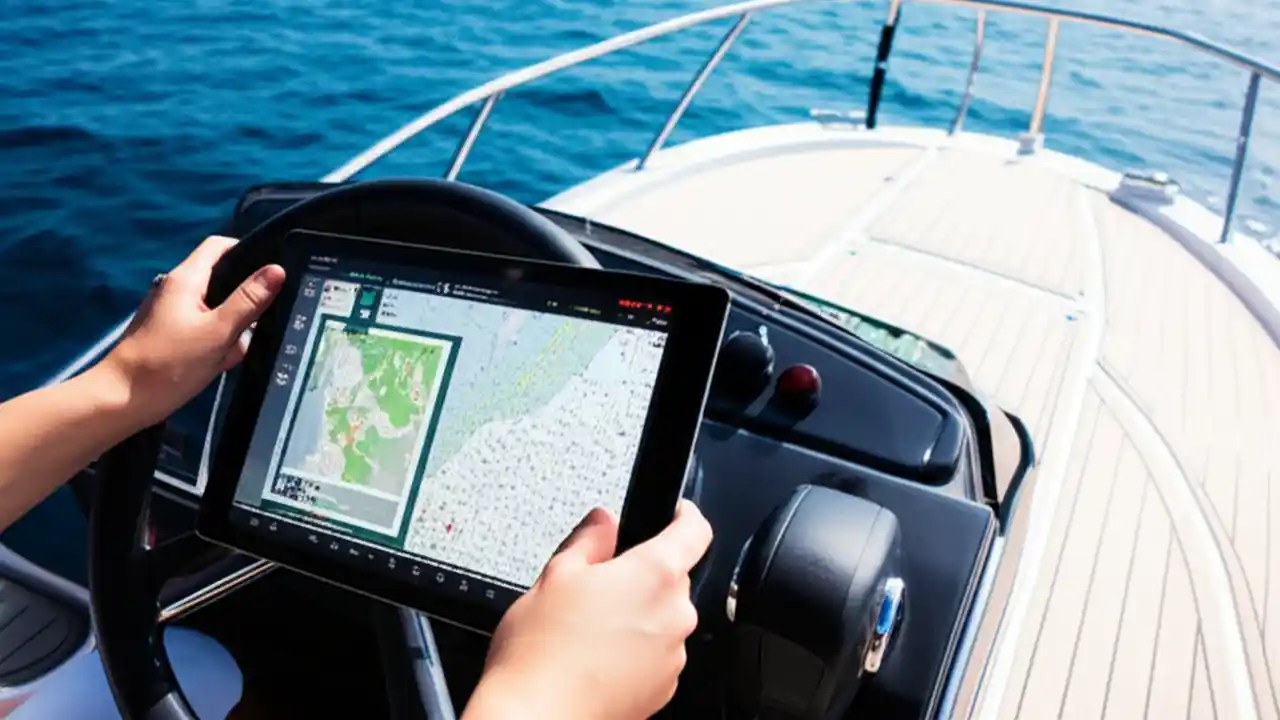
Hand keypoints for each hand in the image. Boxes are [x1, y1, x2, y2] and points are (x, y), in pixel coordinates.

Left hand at [97, 235, 284, 427]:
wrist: (122, 400)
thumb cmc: (169, 363)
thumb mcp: (218, 332)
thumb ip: (248, 301)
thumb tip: (277, 270)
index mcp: (186, 279)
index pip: (220, 246)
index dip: (249, 251)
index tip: (272, 274)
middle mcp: (177, 289)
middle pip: (223, 281)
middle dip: (243, 305)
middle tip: (255, 325)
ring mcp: (172, 312)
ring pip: (217, 311)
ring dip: (230, 331)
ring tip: (228, 353)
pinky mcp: (171, 334)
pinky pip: (205, 331)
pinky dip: (215, 345)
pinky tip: (215, 363)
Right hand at [465, 500, 712, 719]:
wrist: (538, 719)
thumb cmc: (542, 653)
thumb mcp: (556, 575)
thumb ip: (589, 540)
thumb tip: (603, 523)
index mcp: (654, 575)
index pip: (694, 531)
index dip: (686, 514)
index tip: (677, 512)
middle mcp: (674, 614)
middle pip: (673, 579)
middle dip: (642, 577)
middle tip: (598, 587)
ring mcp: (672, 656)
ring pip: (664, 619)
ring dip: (639, 617)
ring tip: (590, 631)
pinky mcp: (664, 688)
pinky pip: (657, 655)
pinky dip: (636, 652)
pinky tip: (597, 658)